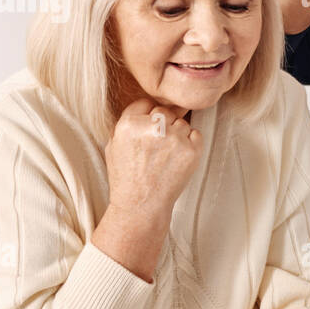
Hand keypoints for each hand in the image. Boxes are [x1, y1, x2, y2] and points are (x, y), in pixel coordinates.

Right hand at [104, 98, 202, 223]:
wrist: (141, 205)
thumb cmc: (126, 178)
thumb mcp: (113, 145)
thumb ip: (128, 122)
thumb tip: (148, 105)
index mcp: (129, 124)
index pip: (146, 103)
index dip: (147, 117)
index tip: (148, 131)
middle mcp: (153, 128)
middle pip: (165, 111)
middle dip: (163, 125)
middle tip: (157, 148)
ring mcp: (174, 138)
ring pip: (182, 123)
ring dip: (177, 135)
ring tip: (165, 157)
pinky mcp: (191, 150)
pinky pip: (196, 134)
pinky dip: (190, 144)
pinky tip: (177, 160)